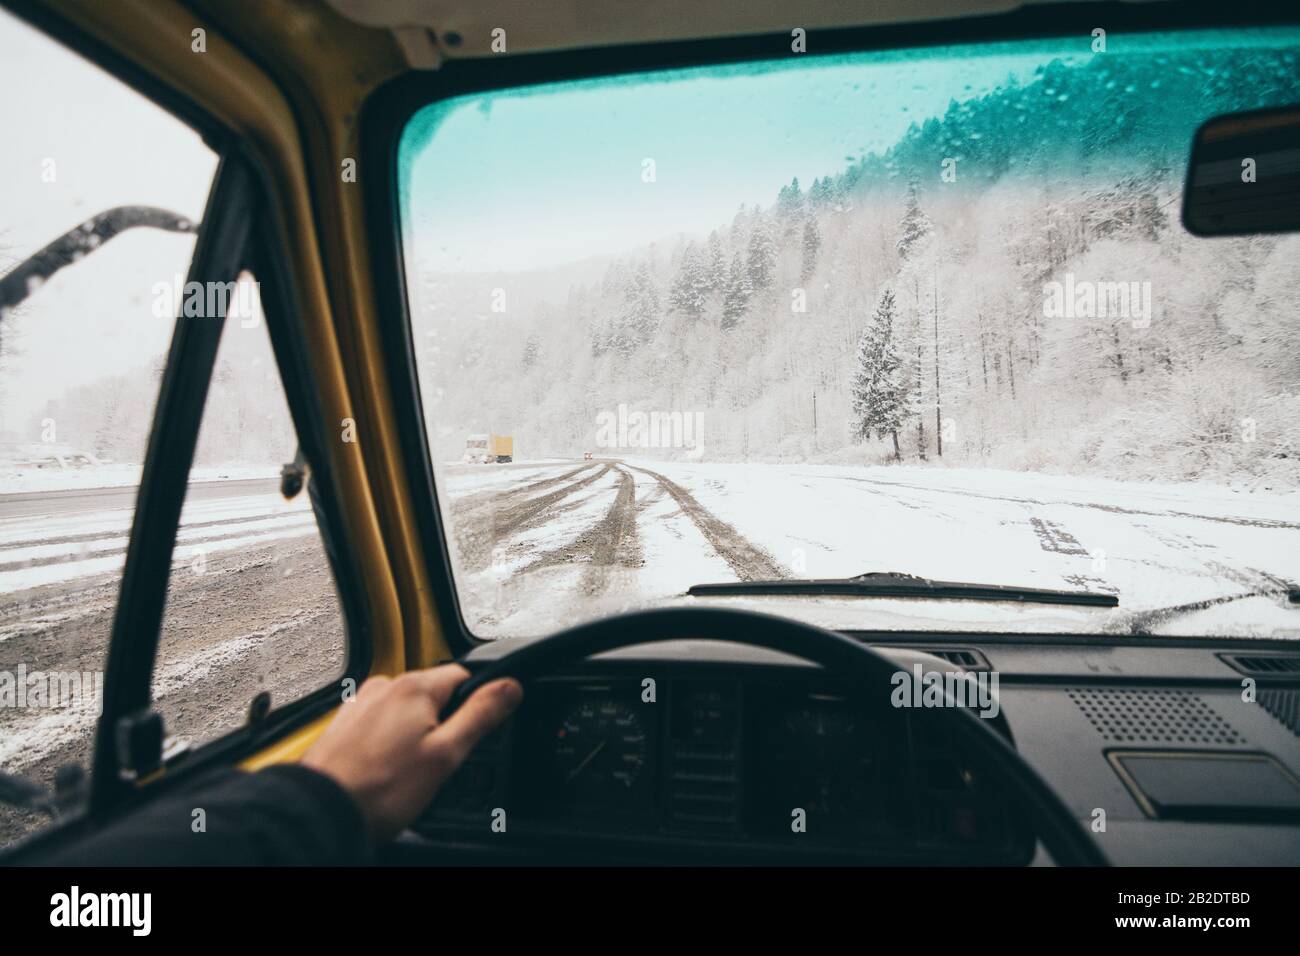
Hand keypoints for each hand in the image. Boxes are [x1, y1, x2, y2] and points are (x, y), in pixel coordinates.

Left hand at [302, 664, 521, 840]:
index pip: (465, 675)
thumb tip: (510, 687)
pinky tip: (383, 768)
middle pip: (434, 693)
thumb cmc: (380, 789)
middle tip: (437, 761)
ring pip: (405, 709)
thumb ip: (481, 715)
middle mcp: (384, 686)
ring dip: (414, 732)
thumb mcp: (446, 755)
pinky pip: (380, 723)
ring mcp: (360, 703)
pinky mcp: (344, 723)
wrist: (322, 810)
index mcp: (414, 687)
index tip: (474, 730)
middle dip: (443, 722)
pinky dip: (387, 741)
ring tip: (406, 770)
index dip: (477, 703)